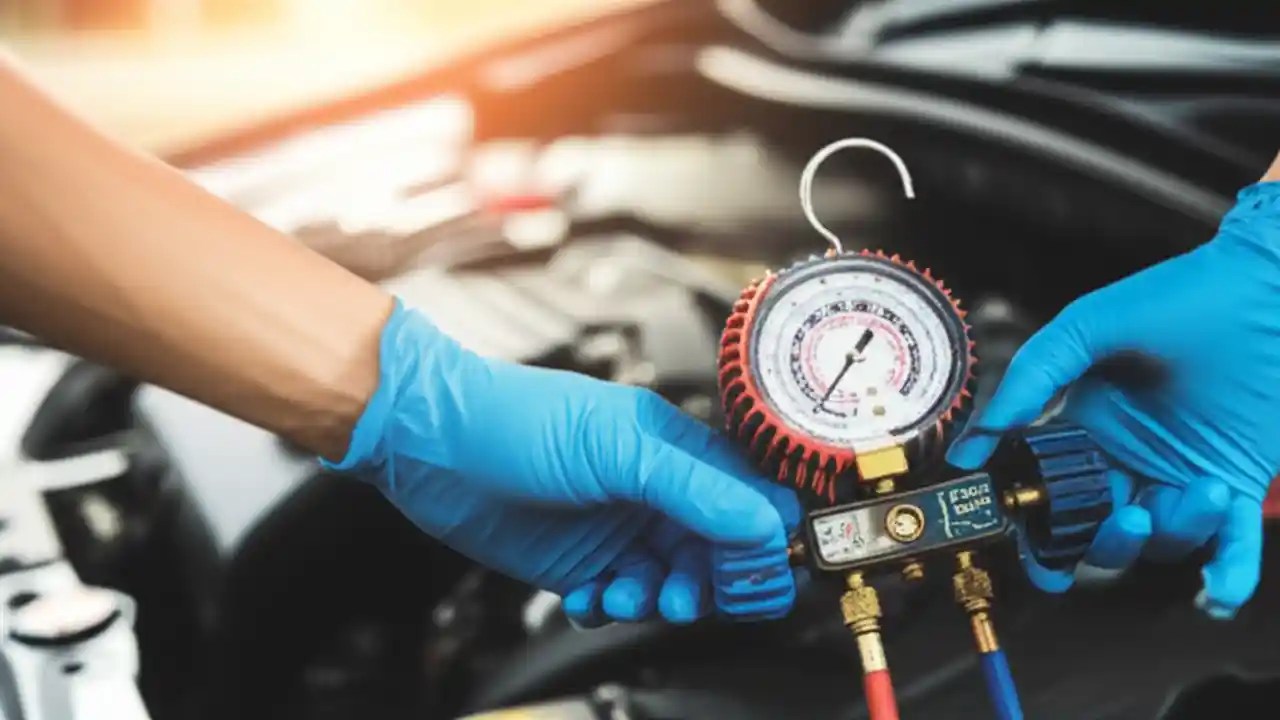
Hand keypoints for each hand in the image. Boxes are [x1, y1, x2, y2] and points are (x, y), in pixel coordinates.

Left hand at [325, 301, 800, 624]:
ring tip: (625, 592)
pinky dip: (609, 608)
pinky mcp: (579, 562)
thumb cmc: (518, 420)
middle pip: (714, 552)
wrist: (431, 442)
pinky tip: (587, 596)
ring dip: (656, 599)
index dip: (759, 539)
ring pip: (669, 583)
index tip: (756, 573)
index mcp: (674, 450)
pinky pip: (618, 600)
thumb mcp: (617, 450)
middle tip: (684, 596)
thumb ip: (693, 489)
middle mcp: (652, 491)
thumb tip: (764, 524)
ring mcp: (616, 528)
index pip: (746, 499)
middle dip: (707, 582)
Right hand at [948, 181, 1279, 618]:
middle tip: (1126, 519)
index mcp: (1082, 428)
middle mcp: (1125, 459)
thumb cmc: (1178, 297)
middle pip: (1096, 532)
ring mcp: (1179, 474)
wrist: (1265, 287)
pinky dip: (1226, 576)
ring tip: (1205, 490)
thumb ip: (1030, 382)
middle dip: (1104, 541)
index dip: (1032, 529)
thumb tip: (973, 444)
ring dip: (1176, 533)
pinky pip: (1229, 545)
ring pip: (1161, 542)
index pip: (1044, 493)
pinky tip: (1220, 593)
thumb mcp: (1086, 329)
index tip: (1030, 547)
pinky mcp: (1233, 479)